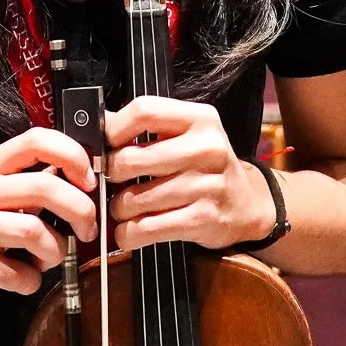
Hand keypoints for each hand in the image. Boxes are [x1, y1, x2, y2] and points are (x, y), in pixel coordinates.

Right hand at [0, 128, 98, 303]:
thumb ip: (28, 180)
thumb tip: (82, 177)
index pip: (37, 140)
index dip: (73, 156)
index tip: (89, 180)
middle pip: (45, 187)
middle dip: (80, 210)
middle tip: (87, 228)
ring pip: (34, 232)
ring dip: (56, 250)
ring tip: (50, 257)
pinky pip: (15, 273)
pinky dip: (31, 280)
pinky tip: (25, 278)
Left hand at [104, 95, 274, 251]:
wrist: (246, 203)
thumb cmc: (205, 166)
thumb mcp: (187, 134)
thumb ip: (148, 126)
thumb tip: (99, 122)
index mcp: (200, 119)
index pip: (143, 111)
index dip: (114, 128)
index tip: (107, 143)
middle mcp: (207, 148)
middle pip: (130, 159)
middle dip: (111, 174)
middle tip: (114, 179)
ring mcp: (206, 186)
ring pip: (133, 200)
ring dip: (119, 208)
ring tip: (126, 206)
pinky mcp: (203, 220)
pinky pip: (145, 229)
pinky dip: (128, 234)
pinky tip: (132, 230)